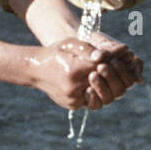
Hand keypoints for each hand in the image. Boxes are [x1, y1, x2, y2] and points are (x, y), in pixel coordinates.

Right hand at [26, 36, 142, 110]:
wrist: (36, 69)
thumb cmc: (56, 53)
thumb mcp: (70, 44)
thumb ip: (88, 49)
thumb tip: (104, 57)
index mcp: (75, 71)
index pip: (104, 68)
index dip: (112, 63)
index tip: (112, 57)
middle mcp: (74, 89)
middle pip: (107, 88)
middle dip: (114, 76)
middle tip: (110, 67)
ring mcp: (74, 100)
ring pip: (103, 99)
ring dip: (109, 88)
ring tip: (106, 76)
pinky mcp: (73, 105)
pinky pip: (93, 102)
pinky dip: (99, 93)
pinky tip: (100, 82)